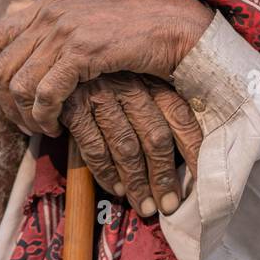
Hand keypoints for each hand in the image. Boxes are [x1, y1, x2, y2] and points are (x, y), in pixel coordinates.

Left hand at [0, 0, 211, 135]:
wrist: (173, 26)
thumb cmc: (134, 32)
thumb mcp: (85, 25)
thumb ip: (54, 32)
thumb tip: (25, 53)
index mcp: (46, 5)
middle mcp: (49, 13)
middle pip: (1, 66)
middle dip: (4, 104)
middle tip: (18, 128)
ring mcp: (64, 31)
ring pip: (20, 83)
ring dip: (26, 115)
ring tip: (41, 130)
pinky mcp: (82, 51)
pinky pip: (46, 93)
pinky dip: (45, 116)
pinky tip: (56, 128)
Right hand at [61, 73, 202, 216]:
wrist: (57, 51)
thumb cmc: (102, 70)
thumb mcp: (133, 75)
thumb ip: (152, 103)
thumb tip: (181, 148)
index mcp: (150, 77)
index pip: (180, 114)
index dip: (193, 148)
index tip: (202, 178)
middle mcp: (129, 84)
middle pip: (156, 137)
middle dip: (163, 176)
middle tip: (170, 205)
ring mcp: (100, 94)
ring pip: (126, 147)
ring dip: (136, 183)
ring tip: (145, 207)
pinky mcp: (73, 105)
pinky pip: (93, 147)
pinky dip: (106, 173)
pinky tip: (115, 190)